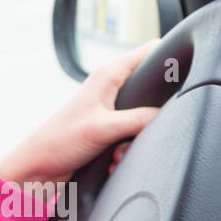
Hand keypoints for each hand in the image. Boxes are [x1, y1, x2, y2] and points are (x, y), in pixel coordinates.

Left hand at [0, 39, 162, 185]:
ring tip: (117, 152)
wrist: (38, 168)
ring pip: (144, 119)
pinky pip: (131, 136)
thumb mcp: (106, 128)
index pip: (151, 51)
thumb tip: (165, 117)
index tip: (183, 74)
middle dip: (152, 116)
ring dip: (135, 140)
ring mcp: (109, 108)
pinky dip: (124, 150)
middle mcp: (110, 87)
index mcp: (110, 74)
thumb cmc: (60, 141)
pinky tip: (111, 161)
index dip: (170, 56)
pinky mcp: (106, 129)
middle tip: (137, 131)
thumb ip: (139, 119)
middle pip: (152, 91)